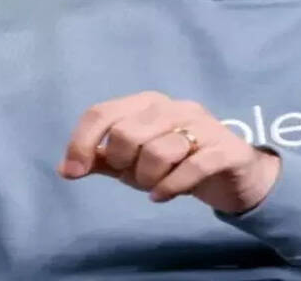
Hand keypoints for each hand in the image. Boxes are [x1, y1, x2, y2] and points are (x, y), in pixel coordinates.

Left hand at [58, 91, 280, 213]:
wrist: (235, 175)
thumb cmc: (177, 164)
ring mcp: (203, 126)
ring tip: (154, 186)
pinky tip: (162, 197)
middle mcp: (175, 107)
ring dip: (148, 179)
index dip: (81, 142)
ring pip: (158, 151)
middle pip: (127, 133)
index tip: (73, 172)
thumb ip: (102, 160)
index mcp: (148, 104)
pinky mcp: (225, 149)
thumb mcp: (134, 163)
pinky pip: (192, 167)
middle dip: (123, 165)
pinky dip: (171, 187)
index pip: (102, 112)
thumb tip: (65, 168)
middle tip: (135, 177)